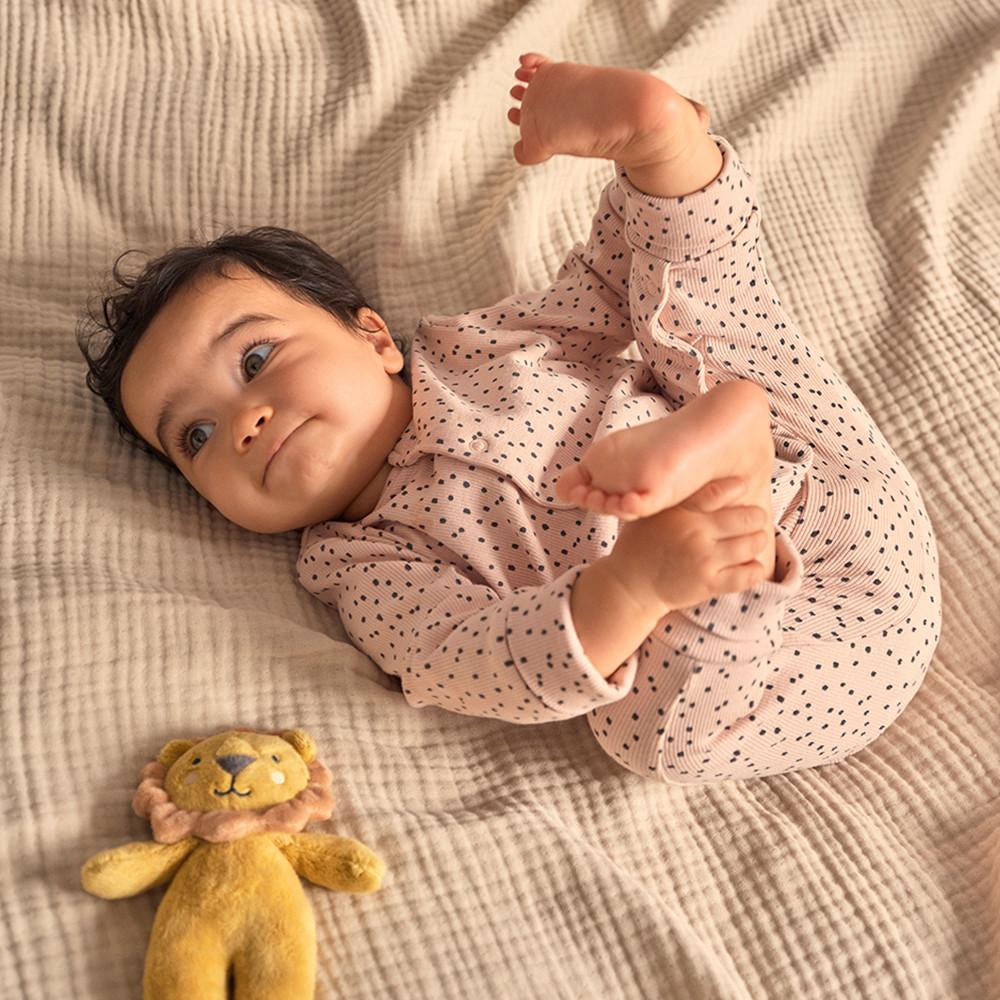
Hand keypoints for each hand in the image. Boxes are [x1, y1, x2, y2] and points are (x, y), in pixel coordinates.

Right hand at [606, 476, 770, 614]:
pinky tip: (751, 564)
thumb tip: (712, 483)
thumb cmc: (642, 545)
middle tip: (754, 519)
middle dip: (756, 517)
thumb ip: (681, 501)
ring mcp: (704, 560)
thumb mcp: (654, 514)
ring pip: (751, 545)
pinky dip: (755, 568)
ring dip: (758, 541)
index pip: (719, 492)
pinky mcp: (708, 584)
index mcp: (682, 512)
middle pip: (747, 518)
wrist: (630, 585)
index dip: (738, 486)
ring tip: (754, 540)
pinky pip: (747, 575)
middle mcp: (695, 534)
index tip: (743, 486)